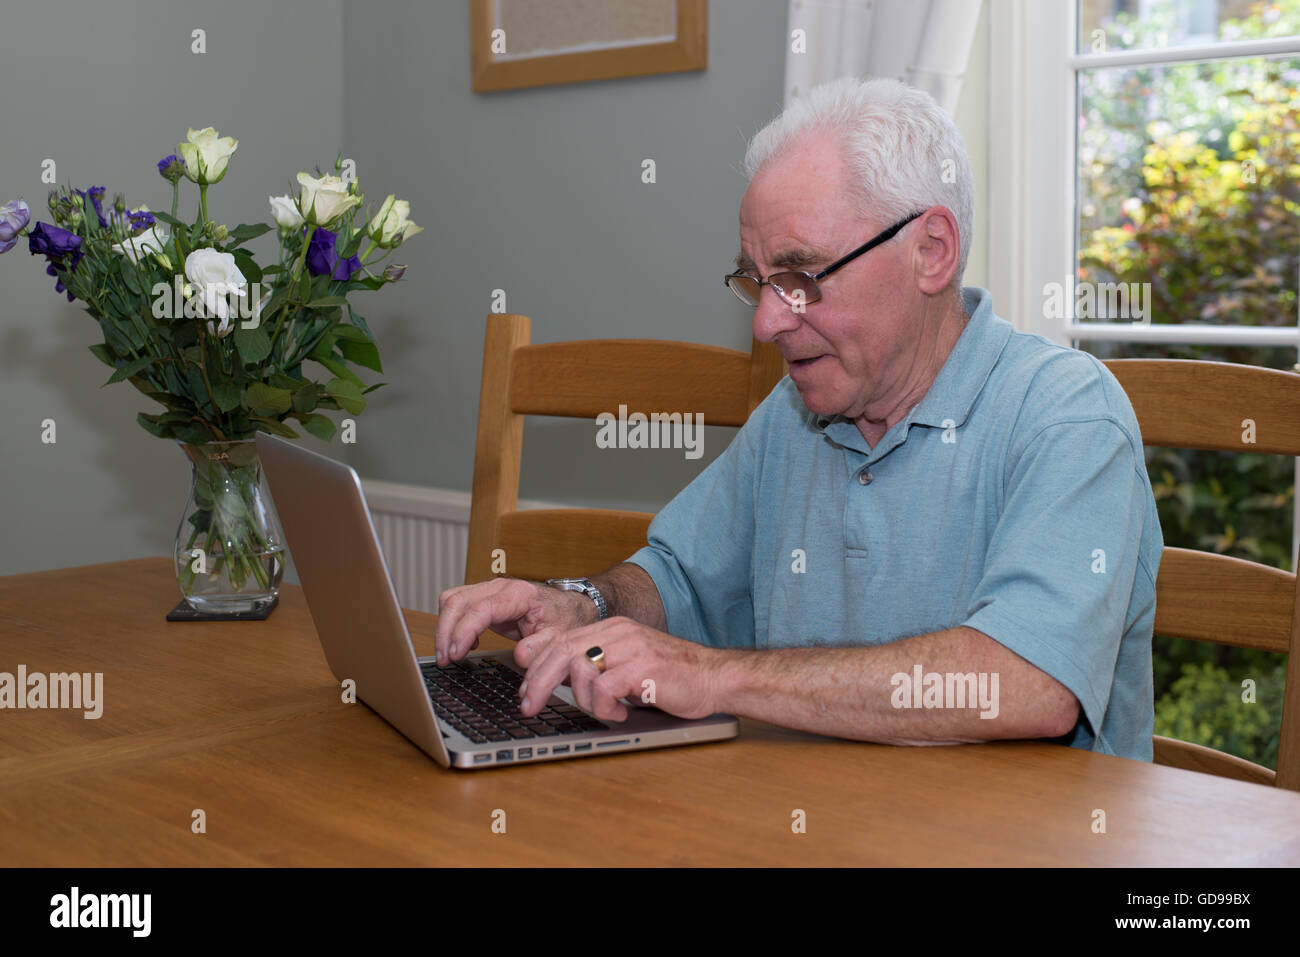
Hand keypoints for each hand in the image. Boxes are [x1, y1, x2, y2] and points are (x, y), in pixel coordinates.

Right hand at [435, 578, 592, 664]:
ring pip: (452, 599)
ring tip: (448, 655)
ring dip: (444, 627)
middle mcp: (500, 586)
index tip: (456, 653)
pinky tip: (463, 644)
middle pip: (458, 601)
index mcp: (518, 594)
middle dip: (446, 631)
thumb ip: (542, 646)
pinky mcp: (483, 597)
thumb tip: (521, 656)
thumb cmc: (563, 619)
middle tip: (445, 659)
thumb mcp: (559, 636)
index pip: (481, 608)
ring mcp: (489, 589)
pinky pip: (456, 603)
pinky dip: (451, 622)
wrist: (567, 607)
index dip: (464, 631)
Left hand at [514, 617, 722, 722]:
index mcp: (612, 629)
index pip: (560, 639)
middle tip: (527, 707)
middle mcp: (619, 632)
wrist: (715, 678)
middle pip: (562, 651)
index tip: (523, 689)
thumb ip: (597, 666)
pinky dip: (604, 708)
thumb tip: (556, 680)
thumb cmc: (672, 677)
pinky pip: (604, 688)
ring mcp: (631, 647)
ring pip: (579, 669)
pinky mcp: (643, 667)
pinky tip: (619, 713)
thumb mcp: (627, 665)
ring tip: (603, 711)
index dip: (535, 664)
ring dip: (582, 699)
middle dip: (537, 681)